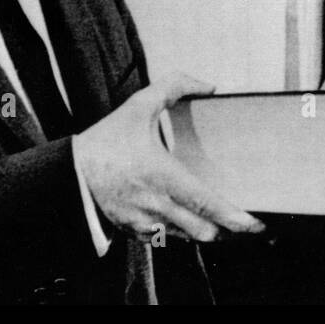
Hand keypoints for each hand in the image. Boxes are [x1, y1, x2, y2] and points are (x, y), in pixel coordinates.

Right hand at [73, 73, 264, 243]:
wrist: (69, 174)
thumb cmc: (106, 141)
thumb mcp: (139, 105)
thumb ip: (174, 86)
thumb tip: (208, 85)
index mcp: (163, 177)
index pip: (206, 205)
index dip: (234, 218)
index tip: (255, 222)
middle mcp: (157, 206)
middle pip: (205, 233)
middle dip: (227, 230)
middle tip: (244, 221)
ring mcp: (146, 223)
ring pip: (188, 238)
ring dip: (206, 231)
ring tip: (220, 220)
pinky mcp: (135, 231)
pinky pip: (167, 238)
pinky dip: (182, 232)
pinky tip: (186, 217)